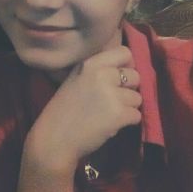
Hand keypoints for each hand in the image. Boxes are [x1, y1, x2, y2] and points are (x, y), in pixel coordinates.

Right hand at [23, 29, 141, 176]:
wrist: (54, 139)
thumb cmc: (62, 111)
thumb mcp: (76, 79)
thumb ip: (98, 72)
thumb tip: (124, 71)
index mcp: (90, 64)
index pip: (124, 52)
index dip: (126, 66)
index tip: (119, 78)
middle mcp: (102, 74)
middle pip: (135, 76)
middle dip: (128, 90)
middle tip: (113, 100)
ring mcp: (111, 94)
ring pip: (137, 98)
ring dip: (127, 108)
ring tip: (109, 115)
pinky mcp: (118, 114)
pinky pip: (136, 115)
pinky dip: (127, 122)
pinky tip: (111, 125)